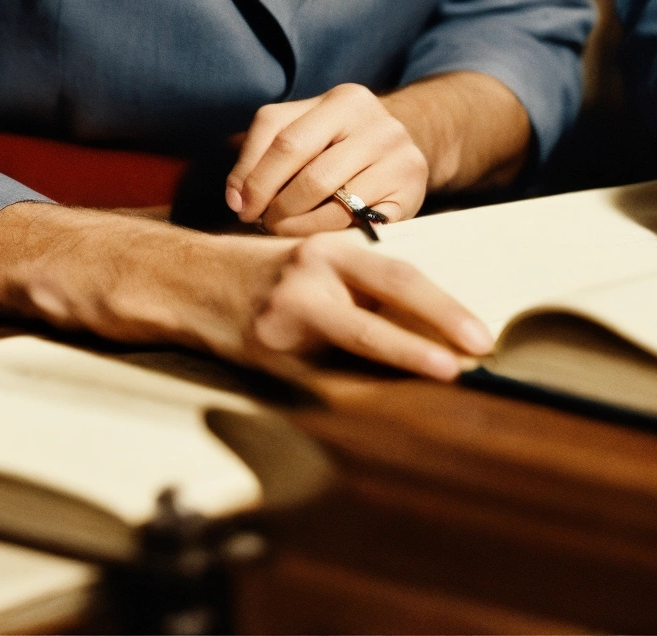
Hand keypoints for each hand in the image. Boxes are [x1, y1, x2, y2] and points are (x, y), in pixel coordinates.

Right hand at [0, 203, 490, 383]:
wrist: (178, 282)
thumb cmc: (259, 271)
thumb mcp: (311, 262)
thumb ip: (359, 285)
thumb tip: (428, 320)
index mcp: (327, 250)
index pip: (397, 274)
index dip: (440, 304)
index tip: (479, 332)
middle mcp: (308, 277)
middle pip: (382, 305)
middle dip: (431, 333)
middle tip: (475, 357)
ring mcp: (283, 319)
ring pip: (353, 346)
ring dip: (399, 364)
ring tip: (442, 377)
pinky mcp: (261, 355)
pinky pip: (317, 379)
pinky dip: (352, 392)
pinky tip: (381, 406)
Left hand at [225, 84, 429, 234]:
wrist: (404, 160)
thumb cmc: (341, 152)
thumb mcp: (307, 135)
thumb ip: (265, 152)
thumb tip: (236, 198)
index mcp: (343, 99)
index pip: (278, 131)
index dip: (250, 173)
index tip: (238, 204)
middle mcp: (375, 120)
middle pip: (302, 163)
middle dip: (270, 200)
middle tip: (260, 221)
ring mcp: (397, 152)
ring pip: (324, 194)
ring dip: (291, 221)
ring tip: (281, 228)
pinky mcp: (409, 188)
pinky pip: (351, 219)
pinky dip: (322, 232)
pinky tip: (313, 234)